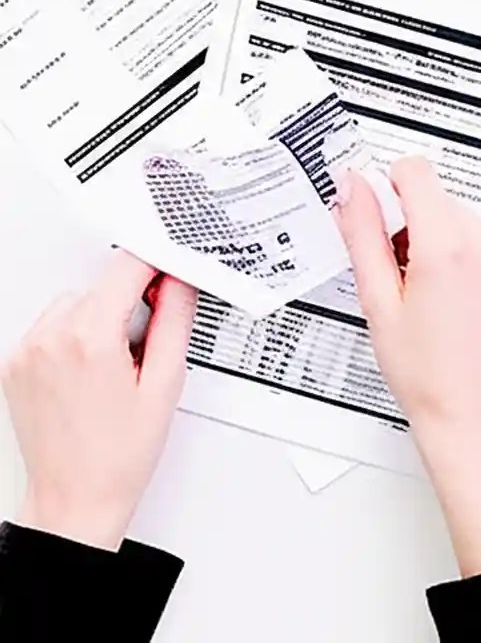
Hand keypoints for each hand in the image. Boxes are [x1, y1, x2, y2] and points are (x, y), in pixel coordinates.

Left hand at [2, 252, 196, 550]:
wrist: (77, 497)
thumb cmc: (119, 455)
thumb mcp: (166, 384)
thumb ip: (174, 322)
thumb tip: (178, 285)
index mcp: (90, 338)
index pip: (127, 268)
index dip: (158, 268)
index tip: (172, 277)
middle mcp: (49, 339)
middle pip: (100, 287)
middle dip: (128, 307)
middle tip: (142, 353)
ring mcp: (25, 352)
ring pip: (72, 305)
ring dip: (97, 322)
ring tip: (112, 370)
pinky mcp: (13, 365)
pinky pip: (48, 329)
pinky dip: (71, 341)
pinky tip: (88, 377)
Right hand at [336, 158, 480, 576]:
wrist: (471, 411)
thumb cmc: (427, 373)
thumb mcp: (378, 300)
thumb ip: (362, 234)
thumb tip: (353, 189)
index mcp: (449, 244)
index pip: (414, 171)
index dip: (384, 188)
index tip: (370, 213)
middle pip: (431, 194)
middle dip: (404, 223)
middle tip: (392, 275)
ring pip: (451, 215)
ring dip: (428, 239)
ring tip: (417, 292)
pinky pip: (472, 236)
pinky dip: (451, 252)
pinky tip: (439, 295)